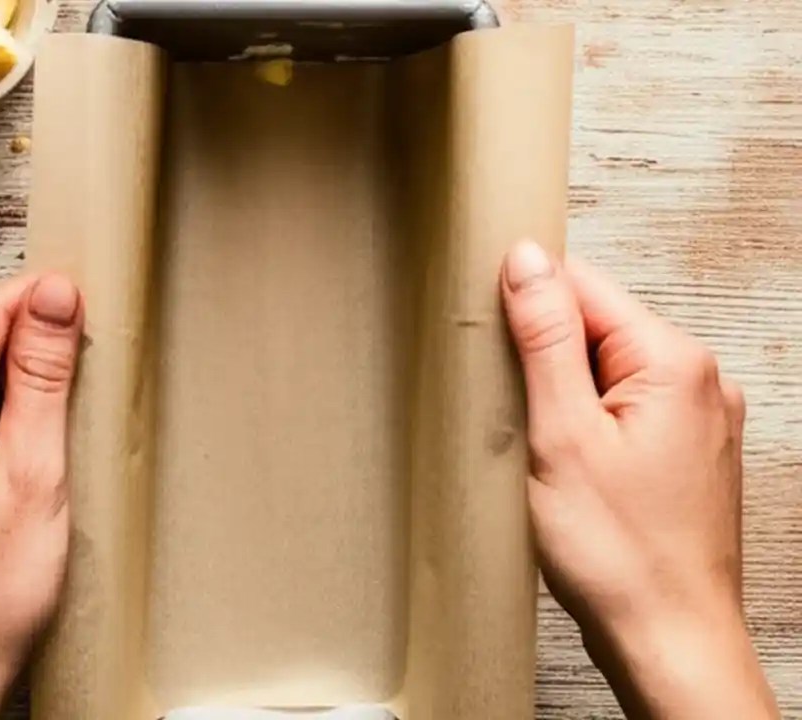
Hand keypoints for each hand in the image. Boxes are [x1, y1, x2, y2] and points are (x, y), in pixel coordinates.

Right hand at [500, 241, 778, 719]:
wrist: (669, 640)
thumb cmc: (620, 555)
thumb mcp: (561, 433)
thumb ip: (544, 337)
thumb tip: (525, 259)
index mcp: (674, 362)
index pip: (582, 285)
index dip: (524, 305)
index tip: (491, 345)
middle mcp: (699, 381)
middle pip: (596, 327)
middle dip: (542, 358)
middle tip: (519, 417)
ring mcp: (699, 419)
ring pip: (606, 372)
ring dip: (562, 397)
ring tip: (544, 451)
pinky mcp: (688, 454)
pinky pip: (625, 411)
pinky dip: (586, 428)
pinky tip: (568, 471)